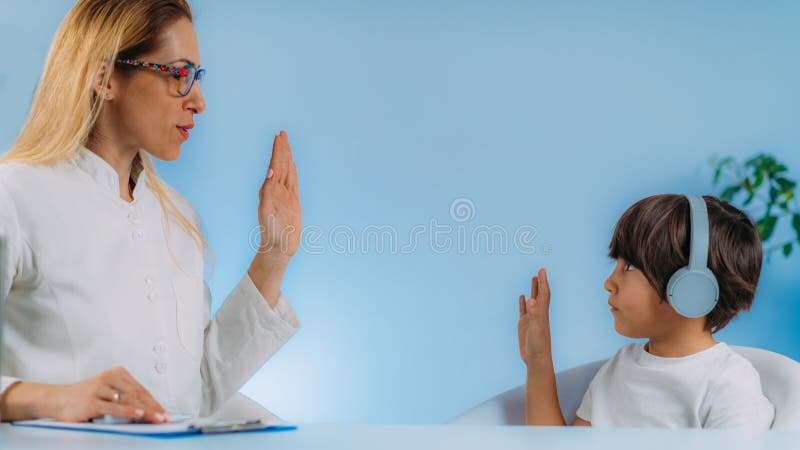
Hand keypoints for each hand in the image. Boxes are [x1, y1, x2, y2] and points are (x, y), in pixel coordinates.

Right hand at [42, 366, 167, 422]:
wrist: (56, 399)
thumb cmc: (83, 397)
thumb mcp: (106, 392)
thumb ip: (124, 397)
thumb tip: (147, 409)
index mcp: (116, 373)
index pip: (141, 389)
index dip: (154, 401)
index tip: (164, 411)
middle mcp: (110, 378)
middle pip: (138, 394)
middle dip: (153, 407)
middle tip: (165, 417)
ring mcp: (100, 389)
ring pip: (129, 400)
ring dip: (146, 411)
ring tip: (157, 418)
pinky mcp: (92, 401)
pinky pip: (114, 407)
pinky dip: (128, 411)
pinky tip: (139, 414)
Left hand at [255, 130, 301, 257]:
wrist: (278, 248)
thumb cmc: (270, 232)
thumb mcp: (266, 211)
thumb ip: (267, 192)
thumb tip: (271, 172)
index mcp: (269, 190)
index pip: (274, 166)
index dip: (277, 151)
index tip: (279, 137)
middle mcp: (276, 190)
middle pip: (281, 165)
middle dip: (282, 149)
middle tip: (282, 133)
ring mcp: (285, 195)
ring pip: (287, 171)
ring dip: (287, 157)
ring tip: (287, 144)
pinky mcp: (293, 202)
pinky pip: (294, 182)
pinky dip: (293, 172)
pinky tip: (293, 164)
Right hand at [517, 268, 552, 364]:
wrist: (536, 359)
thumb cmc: (538, 345)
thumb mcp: (536, 329)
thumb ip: (534, 314)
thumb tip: (531, 299)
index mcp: (542, 313)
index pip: (543, 294)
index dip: (543, 282)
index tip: (542, 270)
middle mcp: (538, 314)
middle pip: (540, 294)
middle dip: (540, 283)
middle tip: (540, 271)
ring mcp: (531, 319)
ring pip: (533, 301)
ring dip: (533, 290)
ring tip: (533, 279)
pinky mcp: (525, 325)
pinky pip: (524, 310)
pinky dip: (523, 302)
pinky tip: (523, 297)